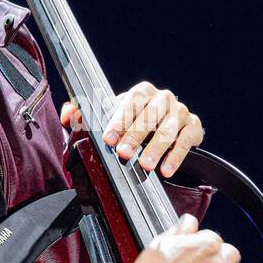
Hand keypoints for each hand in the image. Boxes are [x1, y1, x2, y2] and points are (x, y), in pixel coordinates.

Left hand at [59, 81, 203, 177]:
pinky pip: (186, 141)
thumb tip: (68, 113)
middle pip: (150, 115)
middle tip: (124, 153)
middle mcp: (163, 98)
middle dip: (135, 135)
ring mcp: (180, 112)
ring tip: (146, 165)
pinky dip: (177, 156)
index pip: (131, 101)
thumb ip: (85, 115)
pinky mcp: (194, 127)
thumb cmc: (133, 124)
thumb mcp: (110, 119)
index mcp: (142, 92)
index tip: (109, 138)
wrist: (164, 131)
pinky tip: (166, 169)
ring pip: (169, 129)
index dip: (120, 120)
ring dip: (156, 148)